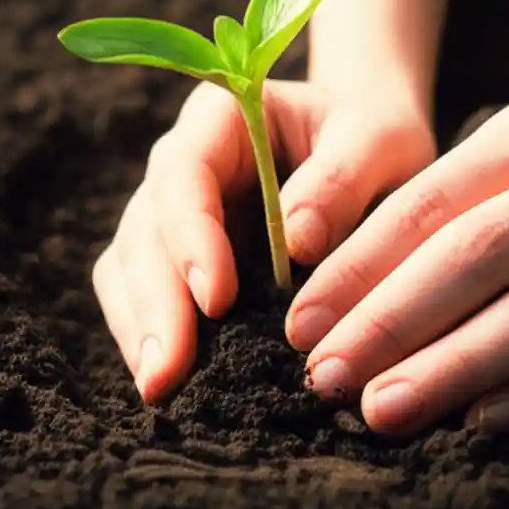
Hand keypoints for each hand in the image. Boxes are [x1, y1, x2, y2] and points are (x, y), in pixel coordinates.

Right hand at [93, 79, 434, 401]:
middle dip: (154, 304)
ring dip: (140, 329)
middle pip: (144, 231)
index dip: (191, 237)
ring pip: (127, 269)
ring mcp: (165, 215)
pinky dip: (145, 338)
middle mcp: (176, 166)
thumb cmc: (372, 137)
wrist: (365, 152)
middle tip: (167, 371)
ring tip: (159, 388)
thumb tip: (297, 242)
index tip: (217, 299)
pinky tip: (165, 382)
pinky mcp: (168, 261)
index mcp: (218, 120)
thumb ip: (343, 178)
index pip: (183, 174)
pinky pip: (137, 297)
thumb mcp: (381, 139)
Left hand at [290, 84, 508, 433]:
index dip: (356, 270)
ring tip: (385, 410)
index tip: (301, 326)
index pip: (424, 207)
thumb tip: (337, 302)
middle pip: (477, 256)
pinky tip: (482, 420)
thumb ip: (440, 210)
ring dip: (457, 366)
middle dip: (392, 323)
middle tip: (327, 378)